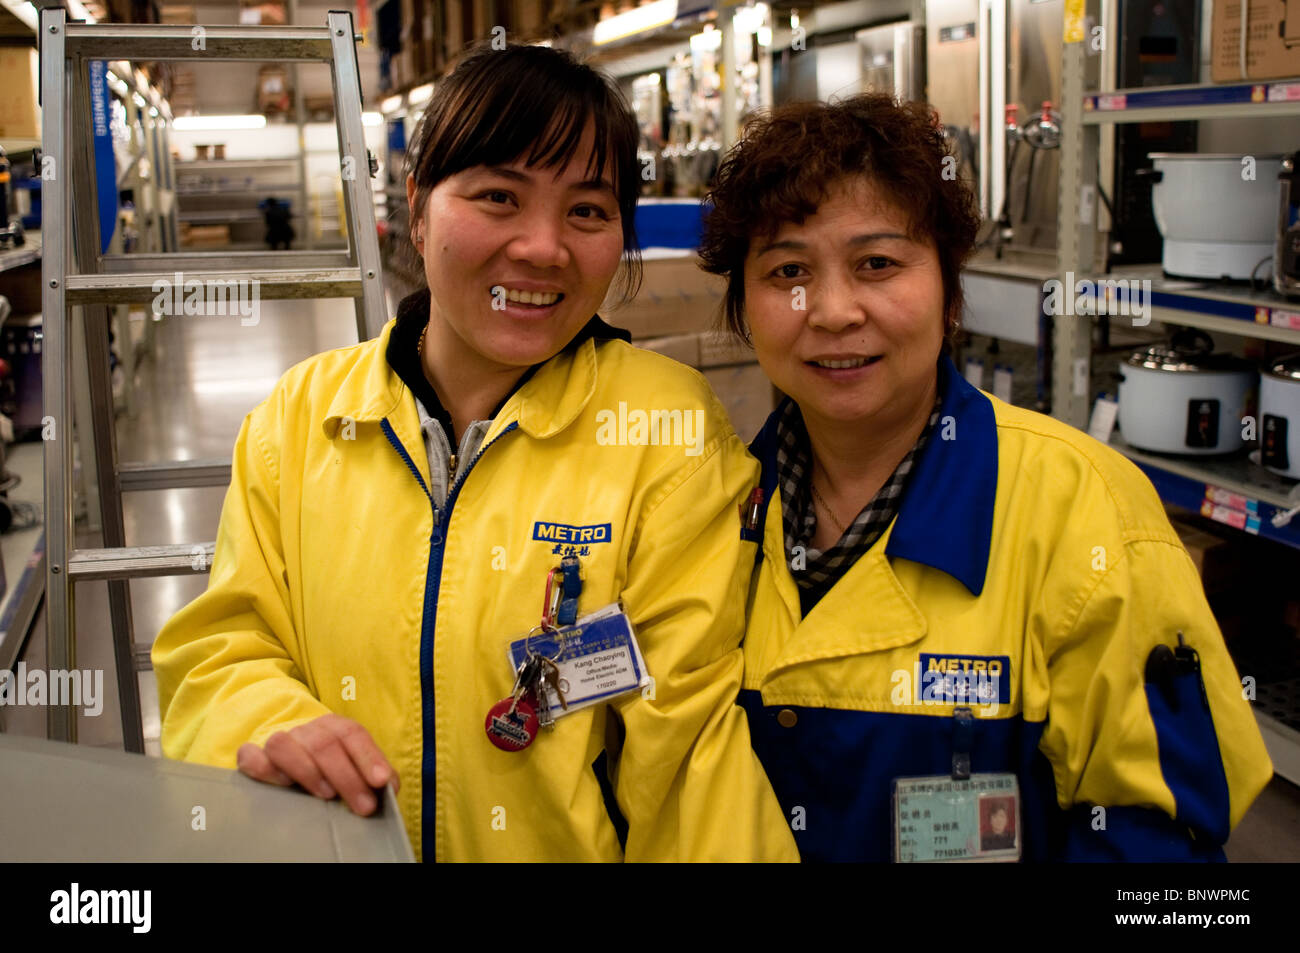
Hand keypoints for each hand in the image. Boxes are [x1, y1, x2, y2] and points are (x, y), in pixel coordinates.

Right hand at [237, 714, 398, 815]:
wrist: (294, 755)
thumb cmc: (333, 766)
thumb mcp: (356, 766)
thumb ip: (374, 775)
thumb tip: (389, 788)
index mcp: (335, 727)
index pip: (352, 734)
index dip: (369, 757)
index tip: (382, 782)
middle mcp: (307, 730)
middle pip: (324, 744)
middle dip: (347, 777)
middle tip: (363, 806)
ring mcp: (279, 741)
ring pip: (284, 744)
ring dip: (307, 770)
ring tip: (326, 795)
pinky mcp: (253, 757)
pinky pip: (251, 756)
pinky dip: (264, 768)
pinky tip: (282, 784)